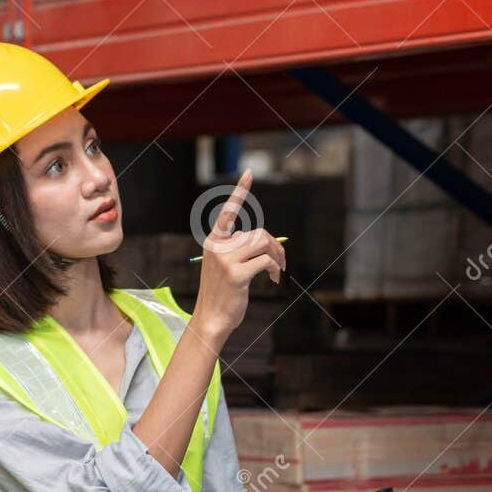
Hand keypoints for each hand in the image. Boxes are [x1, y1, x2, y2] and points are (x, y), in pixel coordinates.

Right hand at [191, 169, 285, 343]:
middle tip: (280, 263)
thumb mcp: (228, 266)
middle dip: (274, 247)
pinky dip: (275, 269)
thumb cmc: (223, 292)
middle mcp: (217, 246)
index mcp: (214, 241)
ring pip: (263, 245)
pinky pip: (265, 261)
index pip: (228, 211)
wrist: (211, 319)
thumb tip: (269, 242)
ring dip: (276, 258)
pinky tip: (274, 279)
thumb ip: (241, 250)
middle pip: (257, 233)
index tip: (249, 173)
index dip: (240, 192)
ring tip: (276, 271)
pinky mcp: (236, 275)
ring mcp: (225, 260)